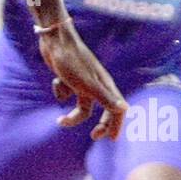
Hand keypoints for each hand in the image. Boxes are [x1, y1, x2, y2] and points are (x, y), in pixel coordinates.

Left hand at [38, 22, 126, 140]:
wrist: (54, 40)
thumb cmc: (72, 60)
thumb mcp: (87, 83)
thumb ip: (105, 98)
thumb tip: (126, 109)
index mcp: (104, 85)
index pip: (117, 109)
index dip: (116, 124)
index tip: (111, 139)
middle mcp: (96, 84)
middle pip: (102, 110)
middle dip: (99, 124)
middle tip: (94, 136)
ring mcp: (83, 82)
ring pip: (81, 105)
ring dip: (72, 115)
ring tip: (60, 121)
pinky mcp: (70, 78)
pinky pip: (67, 93)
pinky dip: (61, 91)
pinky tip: (57, 80)